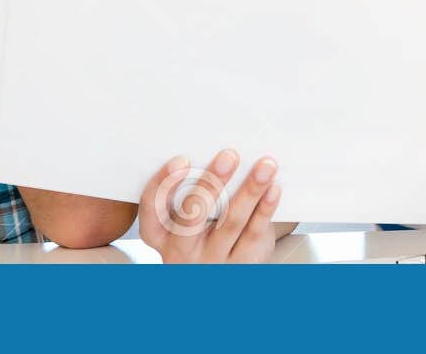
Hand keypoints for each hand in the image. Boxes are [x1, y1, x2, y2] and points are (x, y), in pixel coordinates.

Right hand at [137, 150, 281, 262]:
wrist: (215, 276)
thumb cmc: (195, 236)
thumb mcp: (177, 222)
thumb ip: (186, 192)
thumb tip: (212, 150)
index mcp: (159, 234)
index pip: (152, 208)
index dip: (165, 183)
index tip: (182, 160)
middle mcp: (181, 250)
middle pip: (194, 217)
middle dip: (212, 183)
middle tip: (229, 156)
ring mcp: (212, 260)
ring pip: (231, 223)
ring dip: (249, 190)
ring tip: (264, 166)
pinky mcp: (241, 265)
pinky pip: (254, 235)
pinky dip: (264, 209)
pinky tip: (273, 189)